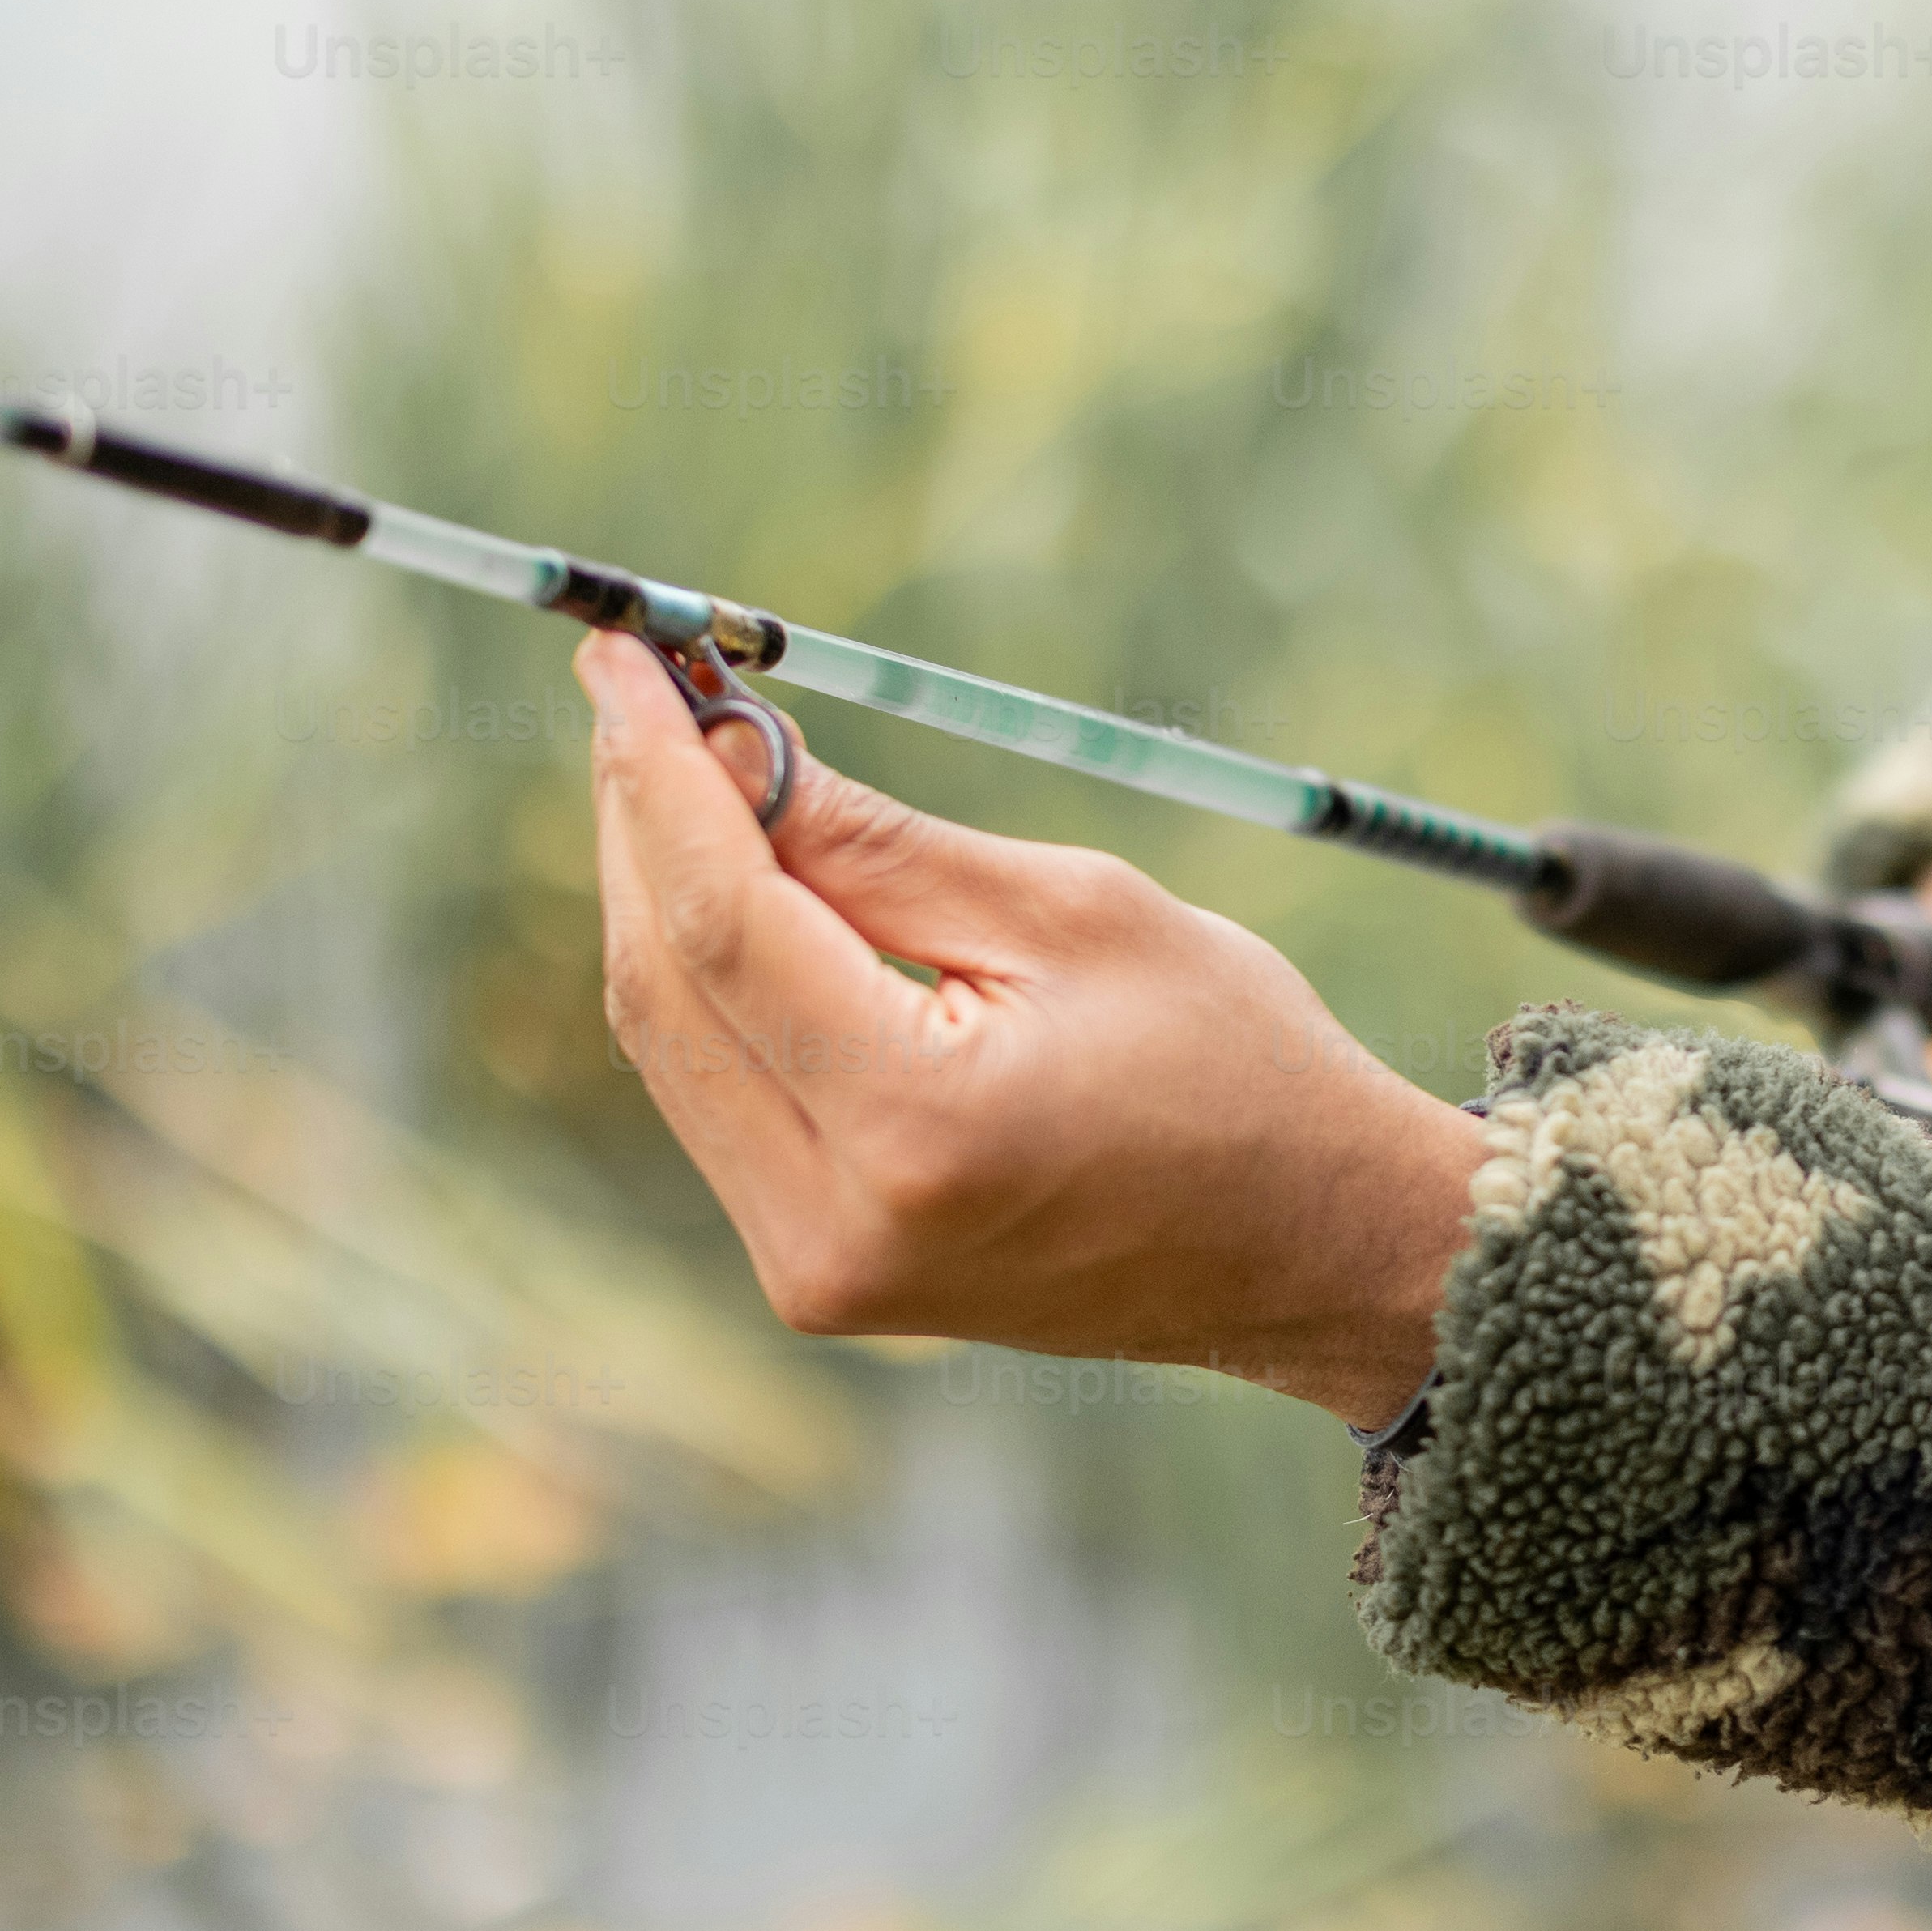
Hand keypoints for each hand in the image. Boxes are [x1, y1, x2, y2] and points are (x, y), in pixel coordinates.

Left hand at [576, 635, 1493, 1433]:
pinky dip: (708, 978)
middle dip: (642, 822)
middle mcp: (833, 1224)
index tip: (619, 657)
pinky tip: (728, 880)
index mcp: (917, 1129)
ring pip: (672, 1043)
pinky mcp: (815, 1272)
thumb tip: (725, 749)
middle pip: (664, 987)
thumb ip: (878, 843)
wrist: (1312, 1249)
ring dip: (663, 894)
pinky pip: (717, 1093)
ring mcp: (813, 1269)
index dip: (657, 774)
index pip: (721, 923)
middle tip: (641, 688)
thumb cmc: (1236, 1062)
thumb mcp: (1074, 911)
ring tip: (685, 760)